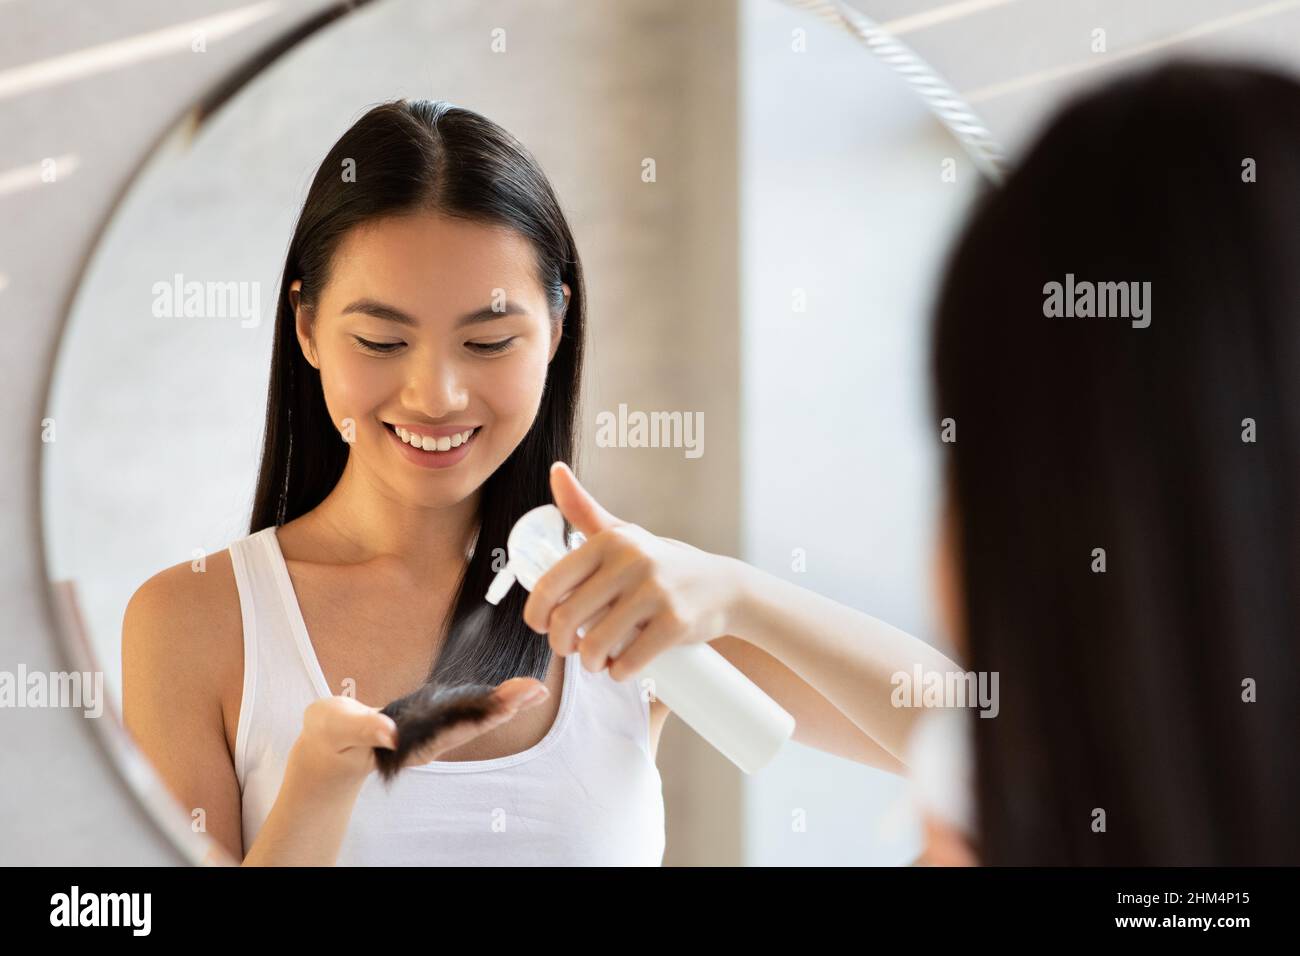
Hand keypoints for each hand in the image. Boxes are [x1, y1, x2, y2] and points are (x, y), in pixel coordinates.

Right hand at [289, 678, 547, 786]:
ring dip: (504, 704)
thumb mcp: (338, 728)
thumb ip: (363, 729)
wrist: (328, 749)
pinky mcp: (429, 723)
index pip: (456, 729)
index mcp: (410, 743)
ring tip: (534, 690)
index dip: (484, 715)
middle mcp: (428, 742)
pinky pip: (465, 713)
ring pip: (475, 720)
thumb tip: (390, 732)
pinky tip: (508, 694)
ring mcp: (431, 734)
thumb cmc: (331, 736)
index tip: (511, 702)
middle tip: (537, 690)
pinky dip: (488, 702)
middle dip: (506, 707)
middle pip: (474, 724)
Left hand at [522, 461, 746, 680]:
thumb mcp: (623, 534)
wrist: (722, 586)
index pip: (550, 585)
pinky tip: (622, 668)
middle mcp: (631, 562)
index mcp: (609, 542)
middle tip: (571, 650)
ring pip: (595, 645)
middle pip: (567, 620)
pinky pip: (629, 661)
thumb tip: (555, 470)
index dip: (537, 615)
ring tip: (597, 661)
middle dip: (562, 645)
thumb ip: (584, 509)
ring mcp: (656, 592)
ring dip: (590, 663)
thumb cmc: (661, 564)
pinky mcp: (676, 622)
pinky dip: (619, 672)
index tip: (543, 627)